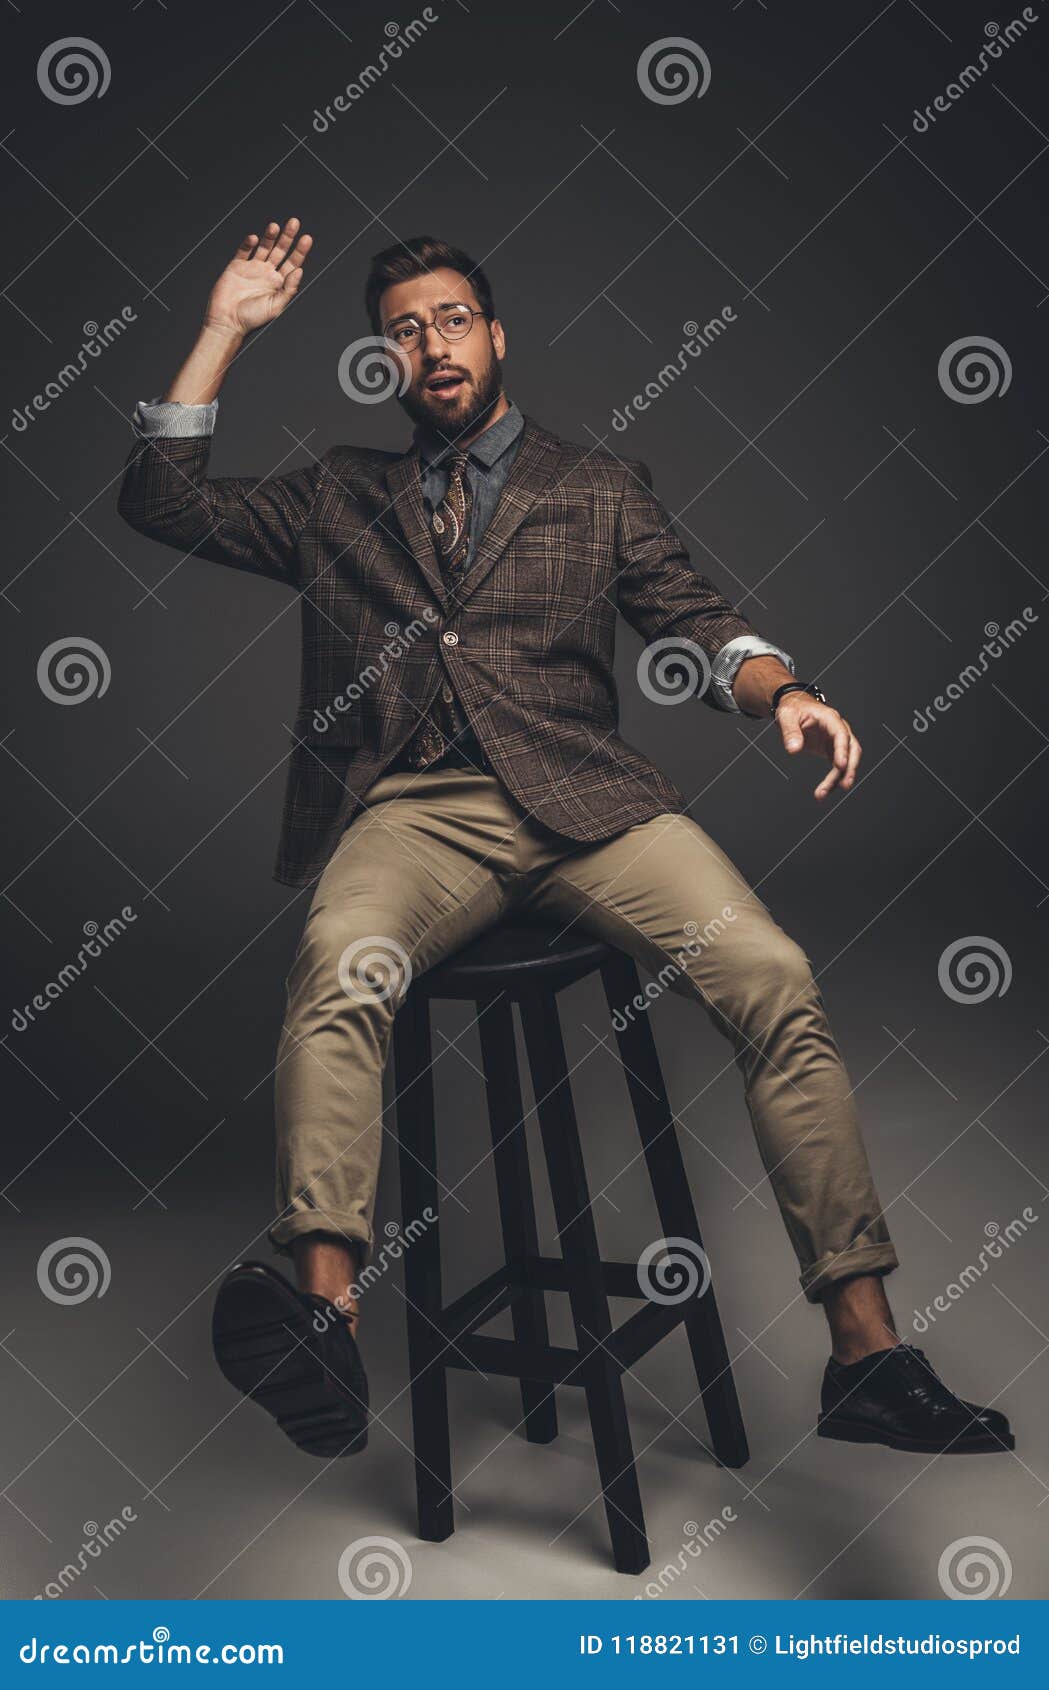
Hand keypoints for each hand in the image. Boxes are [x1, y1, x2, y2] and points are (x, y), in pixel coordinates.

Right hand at [204, 217, 312, 336]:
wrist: (227, 321)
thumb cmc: (251, 318)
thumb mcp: (276, 306)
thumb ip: (289, 289)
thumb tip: (300, 271)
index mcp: (278, 283)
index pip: (292, 263)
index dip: (300, 250)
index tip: (306, 238)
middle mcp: (266, 273)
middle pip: (280, 250)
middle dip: (287, 237)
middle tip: (294, 223)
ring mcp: (252, 268)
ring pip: (263, 247)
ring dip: (270, 236)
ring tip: (275, 227)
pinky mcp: (236, 266)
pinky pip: (244, 250)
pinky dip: (248, 243)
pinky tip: (254, 238)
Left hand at [776, 694, 860, 800]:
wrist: (795, 707)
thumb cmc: (793, 708)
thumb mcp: (787, 716)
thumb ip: (790, 732)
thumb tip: (793, 750)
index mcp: (830, 718)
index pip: (841, 734)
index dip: (842, 750)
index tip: (840, 766)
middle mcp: (838, 730)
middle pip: (852, 749)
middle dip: (850, 768)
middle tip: (844, 785)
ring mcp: (837, 742)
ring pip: (846, 762)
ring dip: (837, 779)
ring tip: (821, 795)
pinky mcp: (832, 751)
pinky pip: (837, 768)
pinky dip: (832, 780)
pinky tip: (823, 792)